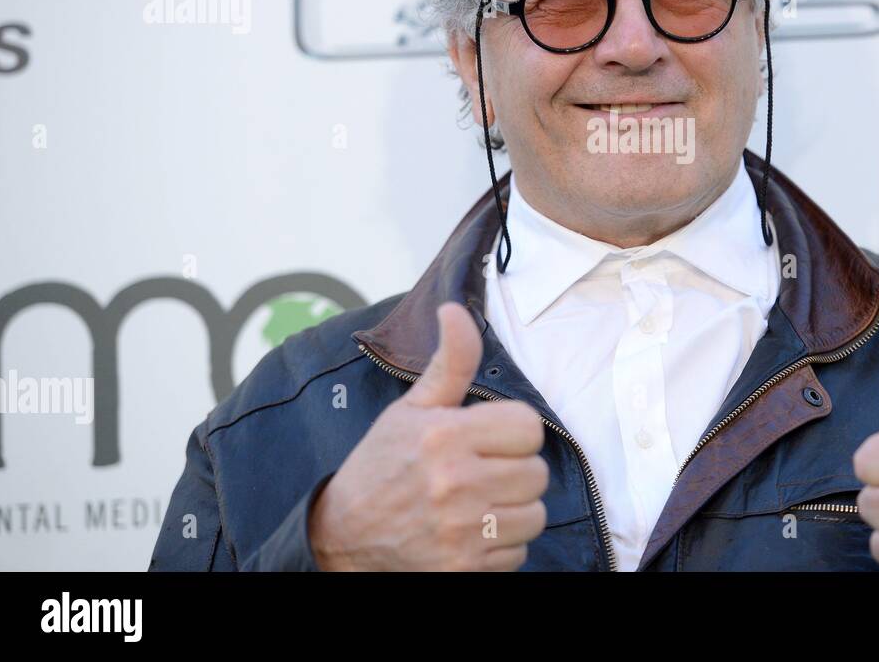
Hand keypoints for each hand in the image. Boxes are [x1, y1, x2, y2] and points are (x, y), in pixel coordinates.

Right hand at [309, 302, 548, 569]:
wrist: (341, 538)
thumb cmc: (381, 467)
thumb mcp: (411, 409)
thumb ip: (448, 362)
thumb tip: (456, 309)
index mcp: (445, 436)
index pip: (529, 427)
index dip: (512, 432)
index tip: (488, 438)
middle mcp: (455, 484)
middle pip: (537, 473)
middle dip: (514, 470)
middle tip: (481, 472)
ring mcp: (461, 531)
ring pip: (534, 515)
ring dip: (512, 511)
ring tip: (478, 503)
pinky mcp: (464, 569)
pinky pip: (518, 552)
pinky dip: (500, 546)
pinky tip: (470, 533)